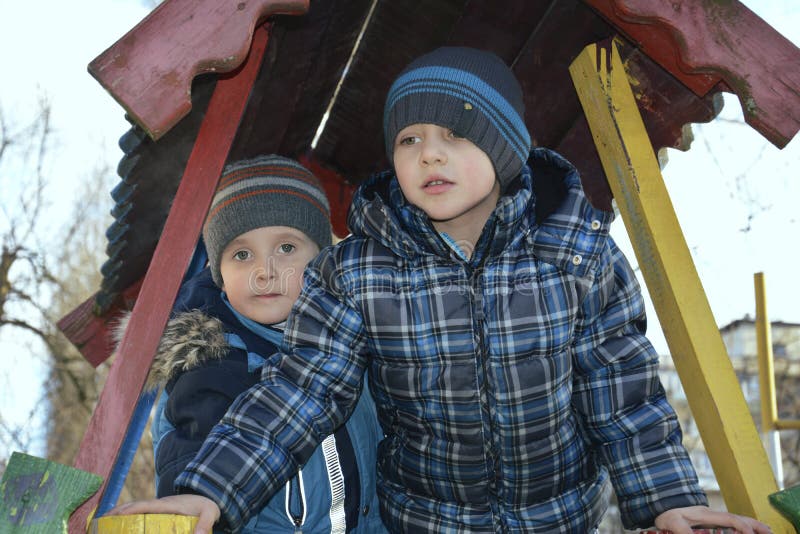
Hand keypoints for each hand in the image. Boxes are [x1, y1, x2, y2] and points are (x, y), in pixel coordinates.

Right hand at [105, 494, 220, 533]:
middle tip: (98, 523)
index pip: (146, 505)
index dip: (130, 509)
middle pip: (134, 506)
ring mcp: (157, 508)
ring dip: (118, 515)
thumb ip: (205, 524)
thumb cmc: (206, 506)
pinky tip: (118, 527)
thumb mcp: (209, 513)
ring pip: (134, 509)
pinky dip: (126, 517)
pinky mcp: (157, 512)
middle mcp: (159, 504)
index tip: (115, 515)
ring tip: (101, 525)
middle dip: (116, 512)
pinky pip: (139, 513)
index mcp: (168, 505)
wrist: (208, 497)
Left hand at [654, 505, 771, 533]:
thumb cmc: (667, 514)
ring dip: (751, 525)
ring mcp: (712, 516)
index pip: (729, 518)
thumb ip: (683, 531)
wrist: (661, 505)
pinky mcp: (711, 520)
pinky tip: (748, 530)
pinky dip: (742, 525)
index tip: (751, 533)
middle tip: (769, 532)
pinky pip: (731, 522)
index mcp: (706, 514)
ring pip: (737, 519)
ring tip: (766, 531)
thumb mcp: (672, 522)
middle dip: (754, 524)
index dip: (742, 525)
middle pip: (738, 517)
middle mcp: (712, 514)